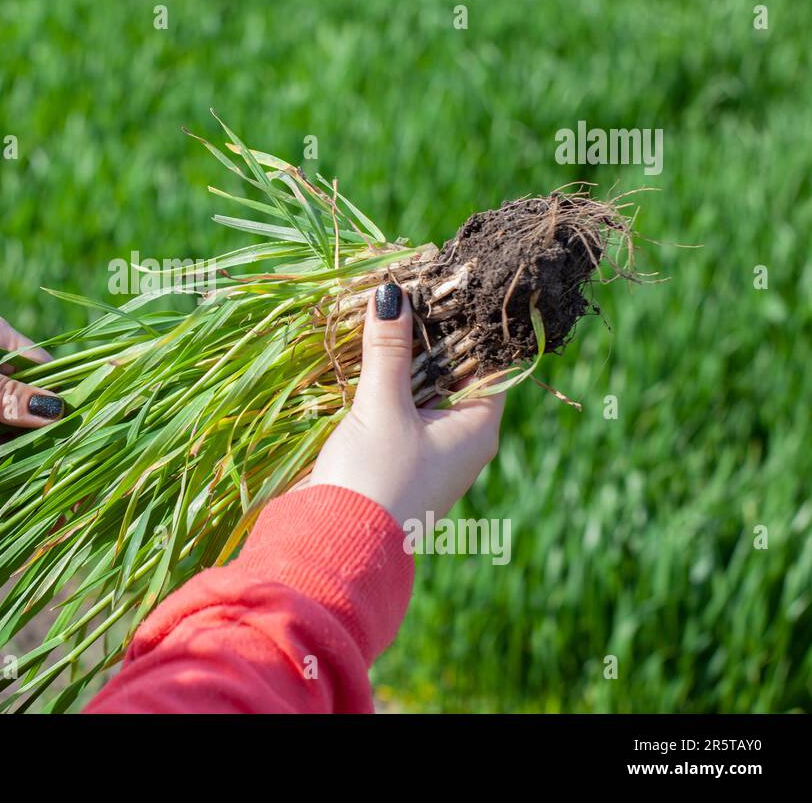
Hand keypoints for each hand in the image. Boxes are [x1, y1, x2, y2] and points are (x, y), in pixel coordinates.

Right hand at [306, 284, 504, 524]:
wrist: (335, 546)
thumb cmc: (374, 477)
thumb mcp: (383, 406)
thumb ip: (389, 349)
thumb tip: (394, 293)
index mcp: (479, 427)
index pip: (492, 359)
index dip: (472, 320)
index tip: (447, 282)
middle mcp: (462, 439)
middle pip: (456, 371)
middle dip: (429, 332)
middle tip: (406, 286)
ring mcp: (429, 450)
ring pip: (424, 388)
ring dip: (402, 356)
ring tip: (382, 309)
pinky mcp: (396, 458)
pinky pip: (399, 408)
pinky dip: (385, 382)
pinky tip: (363, 355)